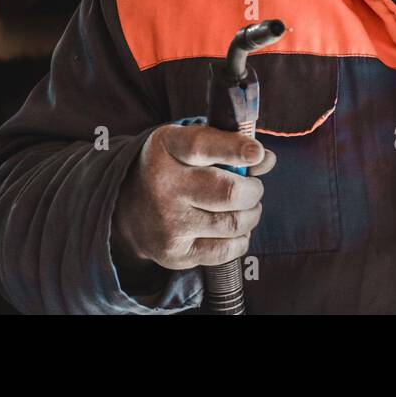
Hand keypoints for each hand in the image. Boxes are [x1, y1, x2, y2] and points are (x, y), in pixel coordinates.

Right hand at [112, 124, 275, 275]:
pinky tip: (233, 229)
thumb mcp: (192, 143)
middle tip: (252, 188)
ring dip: (250, 215)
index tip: (256, 153)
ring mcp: (168, 222)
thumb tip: (265, 159)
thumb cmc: (174, 168)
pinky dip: (240, 239)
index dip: (234, 149)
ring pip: (233, 223)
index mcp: (168, 148)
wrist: (129, 207)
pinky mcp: (174, 252)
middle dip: (253, 190)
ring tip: (245, 208)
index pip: (202, 146)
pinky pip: (225, 250)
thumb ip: (229, 144)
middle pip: (229, 192)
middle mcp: (164, 185)